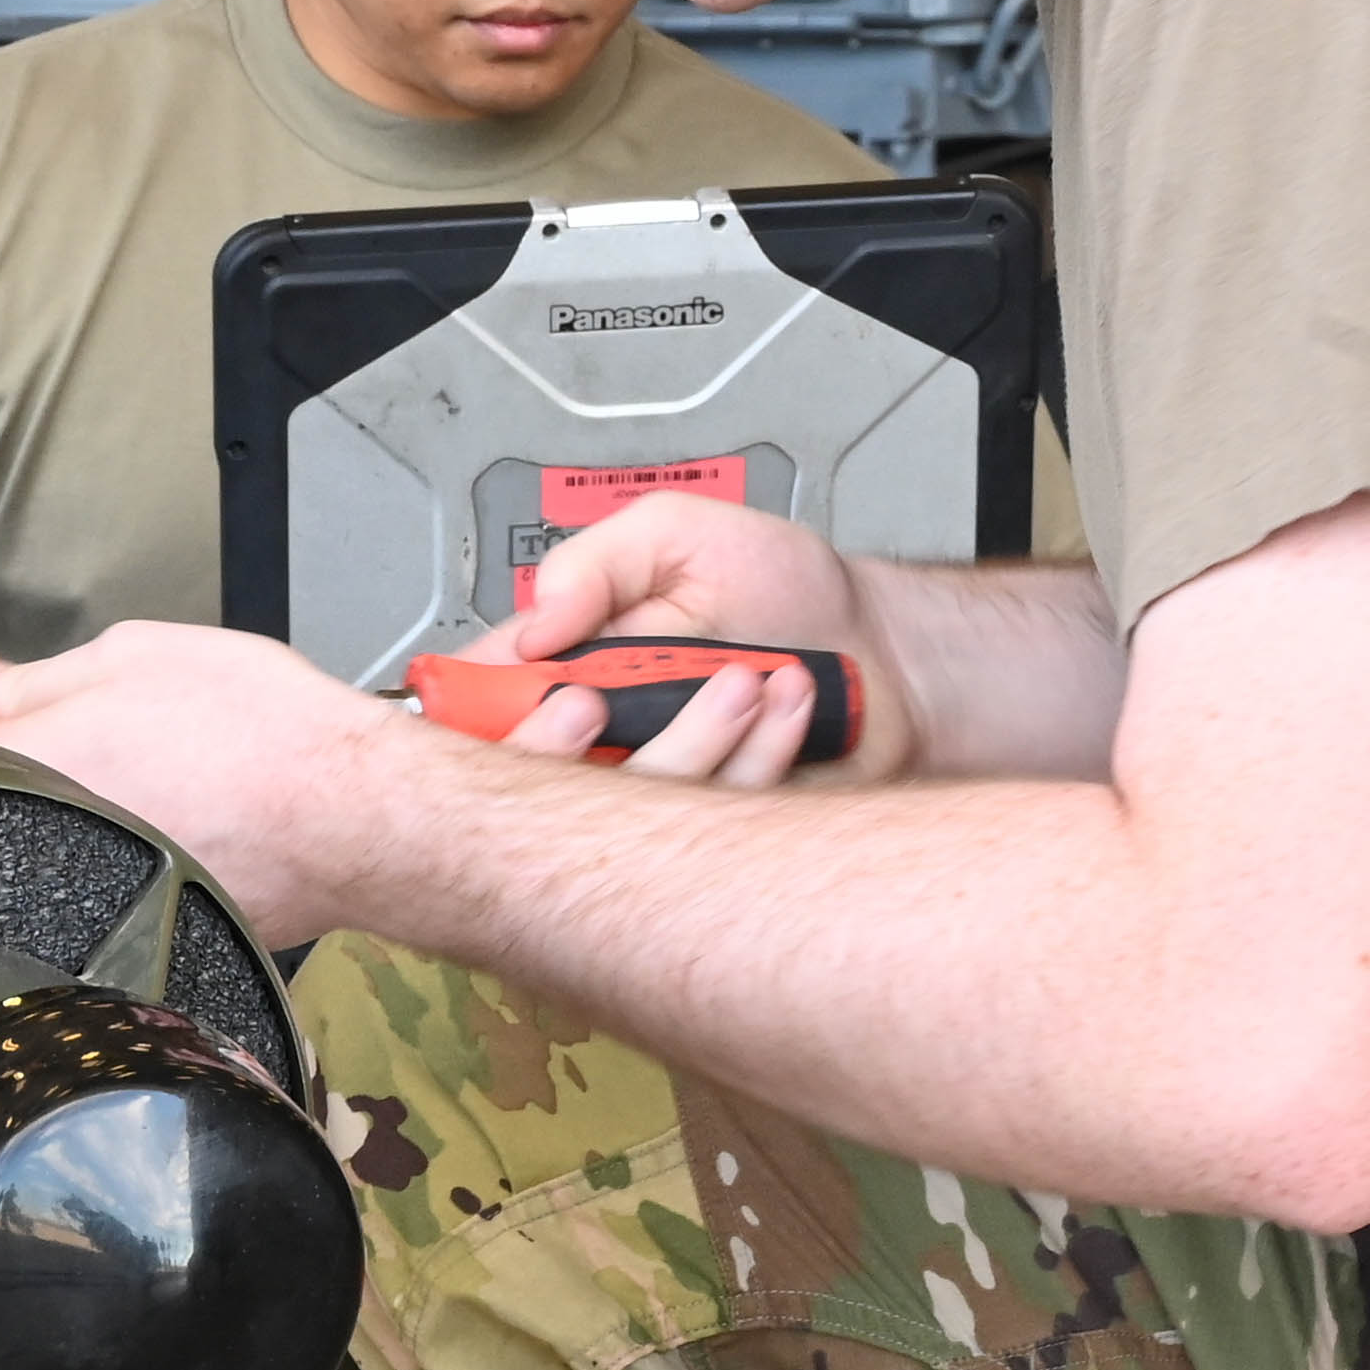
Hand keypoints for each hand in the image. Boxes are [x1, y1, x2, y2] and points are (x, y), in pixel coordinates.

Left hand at [0, 620, 408, 943]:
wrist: (350, 818)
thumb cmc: (256, 726)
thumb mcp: (139, 657)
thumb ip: (37, 674)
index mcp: (33, 762)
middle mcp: (44, 840)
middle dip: (21, 779)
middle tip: (91, 750)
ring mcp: (86, 897)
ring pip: (47, 856)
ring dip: (76, 823)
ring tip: (154, 792)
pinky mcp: (133, 935)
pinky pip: (103, 892)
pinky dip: (127, 866)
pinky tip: (186, 838)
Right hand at [480, 492, 895, 784]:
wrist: (888, 649)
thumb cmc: (785, 589)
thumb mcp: (676, 535)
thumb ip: (594, 565)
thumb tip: (531, 628)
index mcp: (568, 671)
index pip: (482, 716)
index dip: (484, 720)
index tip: (525, 693)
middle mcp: (603, 745)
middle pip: (530, 785)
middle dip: (564, 746)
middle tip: (603, 699)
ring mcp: (662, 795)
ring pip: (626, 807)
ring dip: (695, 730)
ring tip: (751, 674)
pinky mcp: (722, 835)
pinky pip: (715, 816)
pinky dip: (760, 748)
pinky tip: (791, 701)